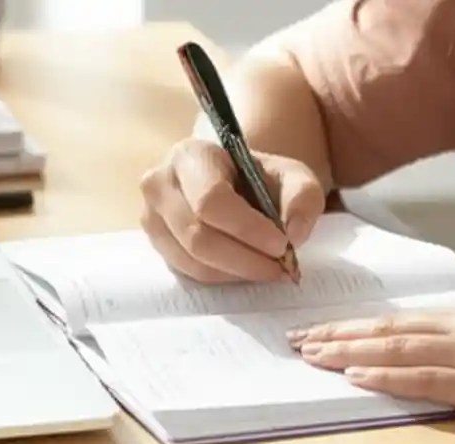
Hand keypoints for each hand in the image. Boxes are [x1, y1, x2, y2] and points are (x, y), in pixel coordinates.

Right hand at [139, 138, 324, 282]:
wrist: (229, 181)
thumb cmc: (256, 177)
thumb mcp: (290, 174)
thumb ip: (302, 196)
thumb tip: (293, 234)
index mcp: (189, 156)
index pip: (211, 200)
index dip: (247, 229)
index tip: (282, 245)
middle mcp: (159, 185)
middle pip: (198, 237)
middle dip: (244, 258)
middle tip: (280, 267)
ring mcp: (151, 218)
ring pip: (192, 260)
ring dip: (236, 272)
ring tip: (268, 270)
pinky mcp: (156, 244)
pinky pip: (188, 271)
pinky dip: (222, 277)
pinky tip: (245, 270)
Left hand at [288, 293, 454, 435]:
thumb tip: (444, 341)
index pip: (406, 316)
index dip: (359, 323)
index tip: (323, 327)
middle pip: (391, 327)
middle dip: (338, 333)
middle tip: (296, 338)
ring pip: (398, 348)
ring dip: (348, 352)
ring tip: (310, 356)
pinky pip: (424, 380)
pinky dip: (385, 375)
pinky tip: (355, 375)